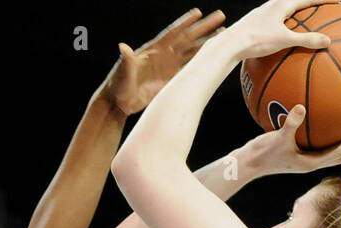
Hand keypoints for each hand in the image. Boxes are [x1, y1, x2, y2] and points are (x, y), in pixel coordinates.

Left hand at [102, 8, 226, 116]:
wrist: (120, 101)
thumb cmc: (119, 84)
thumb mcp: (123, 71)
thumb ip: (126, 59)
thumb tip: (123, 48)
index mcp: (155, 49)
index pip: (173, 33)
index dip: (185, 23)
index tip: (198, 13)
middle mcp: (165, 55)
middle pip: (189, 38)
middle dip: (204, 27)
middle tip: (220, 16)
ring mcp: (169, 66)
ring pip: (193, 52)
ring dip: (207, 43)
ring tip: (222, 33)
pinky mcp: (171, 79)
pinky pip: (190, 69)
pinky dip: (201, 63)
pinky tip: (213, 57)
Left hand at [224, 0, 330, 60]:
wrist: (229, 45)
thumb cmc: (255, 40)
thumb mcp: (284, 40)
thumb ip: (306, 40)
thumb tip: (328, 42)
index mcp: (280, 4)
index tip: (337, 0)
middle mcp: (271, 5)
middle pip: (296, 1)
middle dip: (310, 3)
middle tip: (322, 5)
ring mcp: (263, 14)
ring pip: (284, 10)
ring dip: (297, 12)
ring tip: (306, 17)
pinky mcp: (256, 23)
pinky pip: (276, 20)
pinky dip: (286, 24)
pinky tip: (285, 34)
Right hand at [242, 105, 340, 175]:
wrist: (248, 164)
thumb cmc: (262, 153)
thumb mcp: (276, 138)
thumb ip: (290, 124)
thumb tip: (301, 107)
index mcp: (311, 163)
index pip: (339, 154)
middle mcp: (312, 163)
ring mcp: (306, 159)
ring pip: (333, 152)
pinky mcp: (300, 153)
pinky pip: (320, 143)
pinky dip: (329, 135)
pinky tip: (329, 121)